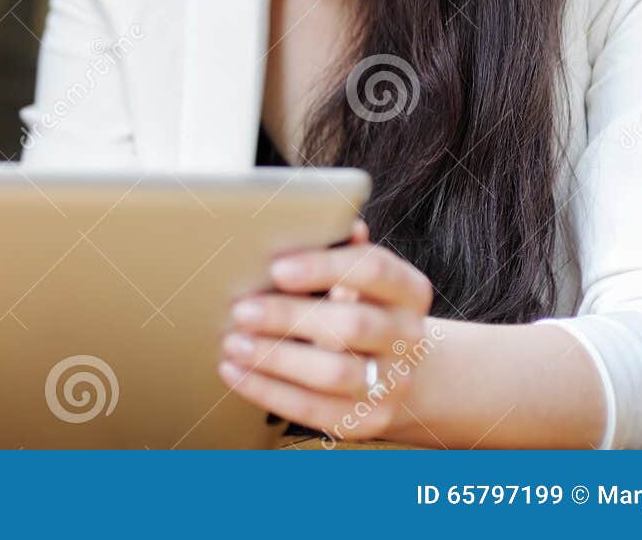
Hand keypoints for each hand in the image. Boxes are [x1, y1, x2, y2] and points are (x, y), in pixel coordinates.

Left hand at [217, 220, 433, 442]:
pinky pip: (316, 411)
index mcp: (408, 289)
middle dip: (289, 317)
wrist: (393, 366)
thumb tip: (335, 220)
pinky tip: (234, 373)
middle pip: (351, 325)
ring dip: (275, 359)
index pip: (373, 269)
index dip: (324, 267)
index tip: (276, 268)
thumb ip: (337, 249)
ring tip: (232, 343)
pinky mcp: (369, 420)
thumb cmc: (356, 303)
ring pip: (334, 374)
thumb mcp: (355, 275)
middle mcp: (409, 337)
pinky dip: (269, 391)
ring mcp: (393, 382)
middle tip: (240, 310)